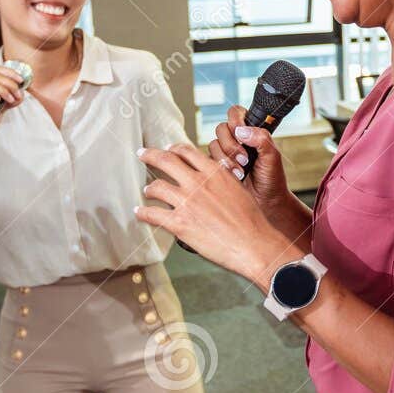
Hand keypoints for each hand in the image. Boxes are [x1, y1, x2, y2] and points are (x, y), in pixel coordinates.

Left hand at [135, 144, 296, 285]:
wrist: (253, 244)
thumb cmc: (251, 221)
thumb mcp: (238, 189)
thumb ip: (222, 178)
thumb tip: (216, 172)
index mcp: (213, 172)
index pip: (186, 151)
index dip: (173, 149)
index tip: (167, 150)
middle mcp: (197, 182)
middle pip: (165, 160)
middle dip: (149, 155)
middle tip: (142, 154)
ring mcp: (187, 202)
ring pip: (156, 187)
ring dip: (149, 189)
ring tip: (147, 192)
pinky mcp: (179, 224)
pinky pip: (152, 214)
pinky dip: (143, 213)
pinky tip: (140, 213)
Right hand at [209, 105, 290, 214]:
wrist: (266, 202)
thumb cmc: (272, 179)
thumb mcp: (272, 156)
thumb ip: (261, 139)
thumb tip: (242, 130)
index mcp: (250, 132)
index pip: (236, 113)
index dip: (235, 119)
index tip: (240, 132)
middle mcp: (236, 140)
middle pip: (221, 128)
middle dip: (232, 145)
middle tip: (245, 159)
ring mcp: (225, 153)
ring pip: (213, 144)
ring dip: (227, 159)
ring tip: (241, 172)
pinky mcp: (217, 166)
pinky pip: (209, 160)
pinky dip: (221, 168)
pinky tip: (234, 177)